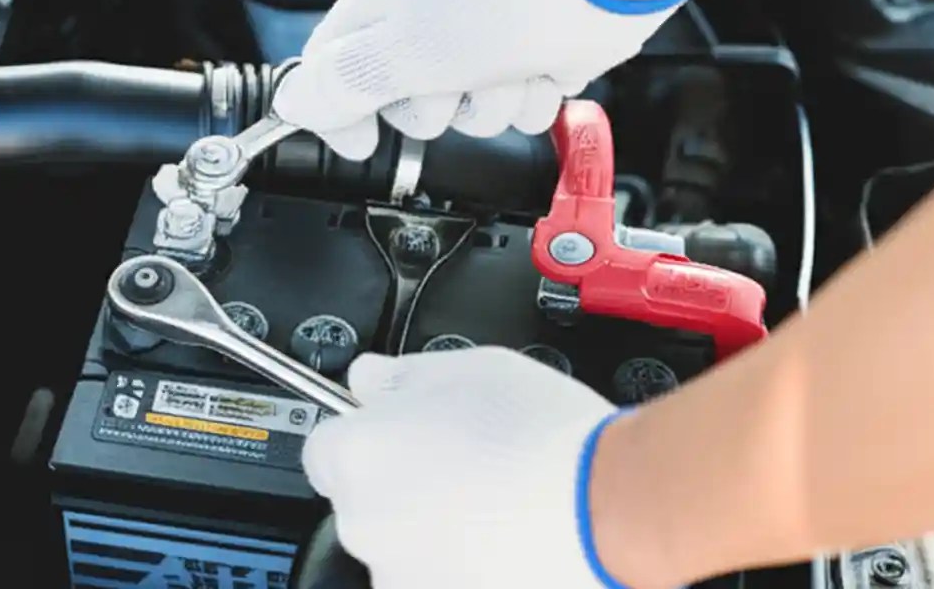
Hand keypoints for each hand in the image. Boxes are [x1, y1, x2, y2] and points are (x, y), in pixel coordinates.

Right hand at [271, 0, 689, 159]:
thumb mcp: (407, 49)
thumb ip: (345, 81)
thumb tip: (295, 102)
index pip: (332, 60)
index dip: (338, 109)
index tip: (360, 143)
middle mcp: (432, 7)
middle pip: (402, 95)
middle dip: (435, 107)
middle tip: (452, 83)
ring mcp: (484, 28)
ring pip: (464, 106)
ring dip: (490, 105)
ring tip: (509, 72)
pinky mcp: (528, 47)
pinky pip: (511, 101)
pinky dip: (529, 98)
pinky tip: (541, 70)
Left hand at [302, 347, 624, 588]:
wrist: (607, 507)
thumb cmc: (543, 436)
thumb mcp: (468, 367)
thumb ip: (400, 375)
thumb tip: (368, 379)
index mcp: (355, 457)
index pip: (326, 447)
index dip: (369, 435)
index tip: (403, 433)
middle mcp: (364, 525)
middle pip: (366, 501)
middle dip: (404, 484)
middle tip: (465, 463)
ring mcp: (400, 578)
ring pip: (404, 548)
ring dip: (434, 531)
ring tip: (497, 505)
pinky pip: (440, 579)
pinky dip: (465, 566)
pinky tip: (506, 541)